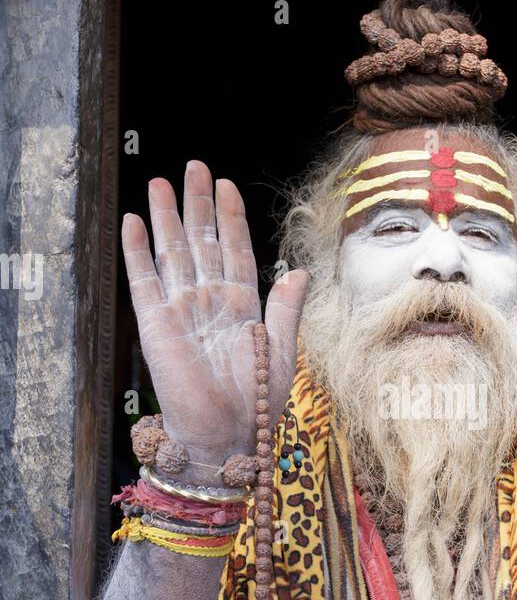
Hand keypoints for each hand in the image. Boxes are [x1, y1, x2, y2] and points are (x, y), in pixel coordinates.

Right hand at [121, 160, 307, 476]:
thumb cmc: (254, 400)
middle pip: (200, 242)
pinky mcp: (155, 325)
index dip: (230, 218)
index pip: (234, 250)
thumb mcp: (280, 350)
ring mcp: (180, 310)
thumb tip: (300, 271)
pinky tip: (133, 222)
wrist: (225, 434)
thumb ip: (286, 309)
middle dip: (197, 204)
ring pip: (172, 253)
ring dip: (166, 217)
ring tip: (159, 182)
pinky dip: (137, 251)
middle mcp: (209, 301)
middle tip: (193, 166)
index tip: (226, 184)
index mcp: (240, 305)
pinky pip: (144, 281)